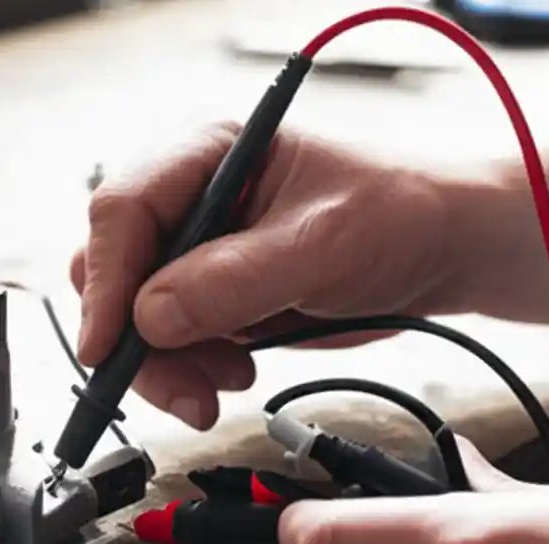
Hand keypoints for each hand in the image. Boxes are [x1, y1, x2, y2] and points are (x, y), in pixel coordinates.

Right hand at [71, 122, 468, 428]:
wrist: (441, 251)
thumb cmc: (397, 215)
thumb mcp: (320, 246)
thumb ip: (233, 280)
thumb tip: (149, 316)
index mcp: (207, 152)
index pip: (123, 210)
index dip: (107, 278)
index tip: (106, 344)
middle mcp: (187, 197)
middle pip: (114, 267)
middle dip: (134, 335)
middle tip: (177, 385)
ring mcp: (194, 248)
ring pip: (131, 314)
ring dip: (164, 362)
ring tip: (221, 384)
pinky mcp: (206, 293)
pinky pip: (164, 339)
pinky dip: (186, 369)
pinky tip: (232, 374)